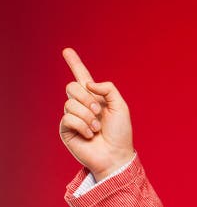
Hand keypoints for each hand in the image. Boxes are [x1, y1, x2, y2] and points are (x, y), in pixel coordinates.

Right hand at [59, 48, 134, 180]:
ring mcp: (72, 117)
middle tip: (99, 112)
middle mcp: (81, 105)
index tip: (67, 50)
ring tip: (97, 128)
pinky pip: (68, 118)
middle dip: (87, 99)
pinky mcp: (65, 129)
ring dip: (88, 116)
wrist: (115, 155)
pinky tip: (90, 135)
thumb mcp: (120, 107)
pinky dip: (83, 125)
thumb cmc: (120, 133)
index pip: (82, 77)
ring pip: (71, 103)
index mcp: (95, 98)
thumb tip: (89, 83)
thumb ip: (108, 89)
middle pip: (72, 87)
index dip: (75, 64)